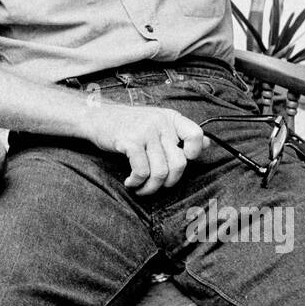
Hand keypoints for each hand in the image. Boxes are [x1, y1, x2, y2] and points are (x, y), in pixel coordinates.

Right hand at [81, 103, 204, 194]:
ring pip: (160, 172)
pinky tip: (130, 182)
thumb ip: (180, 135)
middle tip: (157, 185)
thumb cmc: (128, 124)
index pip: (195, 135)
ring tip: (141, 188)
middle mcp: (160, 123)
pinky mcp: (130, 141)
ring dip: (150, 187)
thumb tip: (207, 144)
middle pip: (179, 163)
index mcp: (170, 118)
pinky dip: (136, 182)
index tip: (182, 161)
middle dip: (169, 182)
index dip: (194, 153)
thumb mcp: (157, 123)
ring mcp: (145, 131)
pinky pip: (142, 171)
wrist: (97, 117)